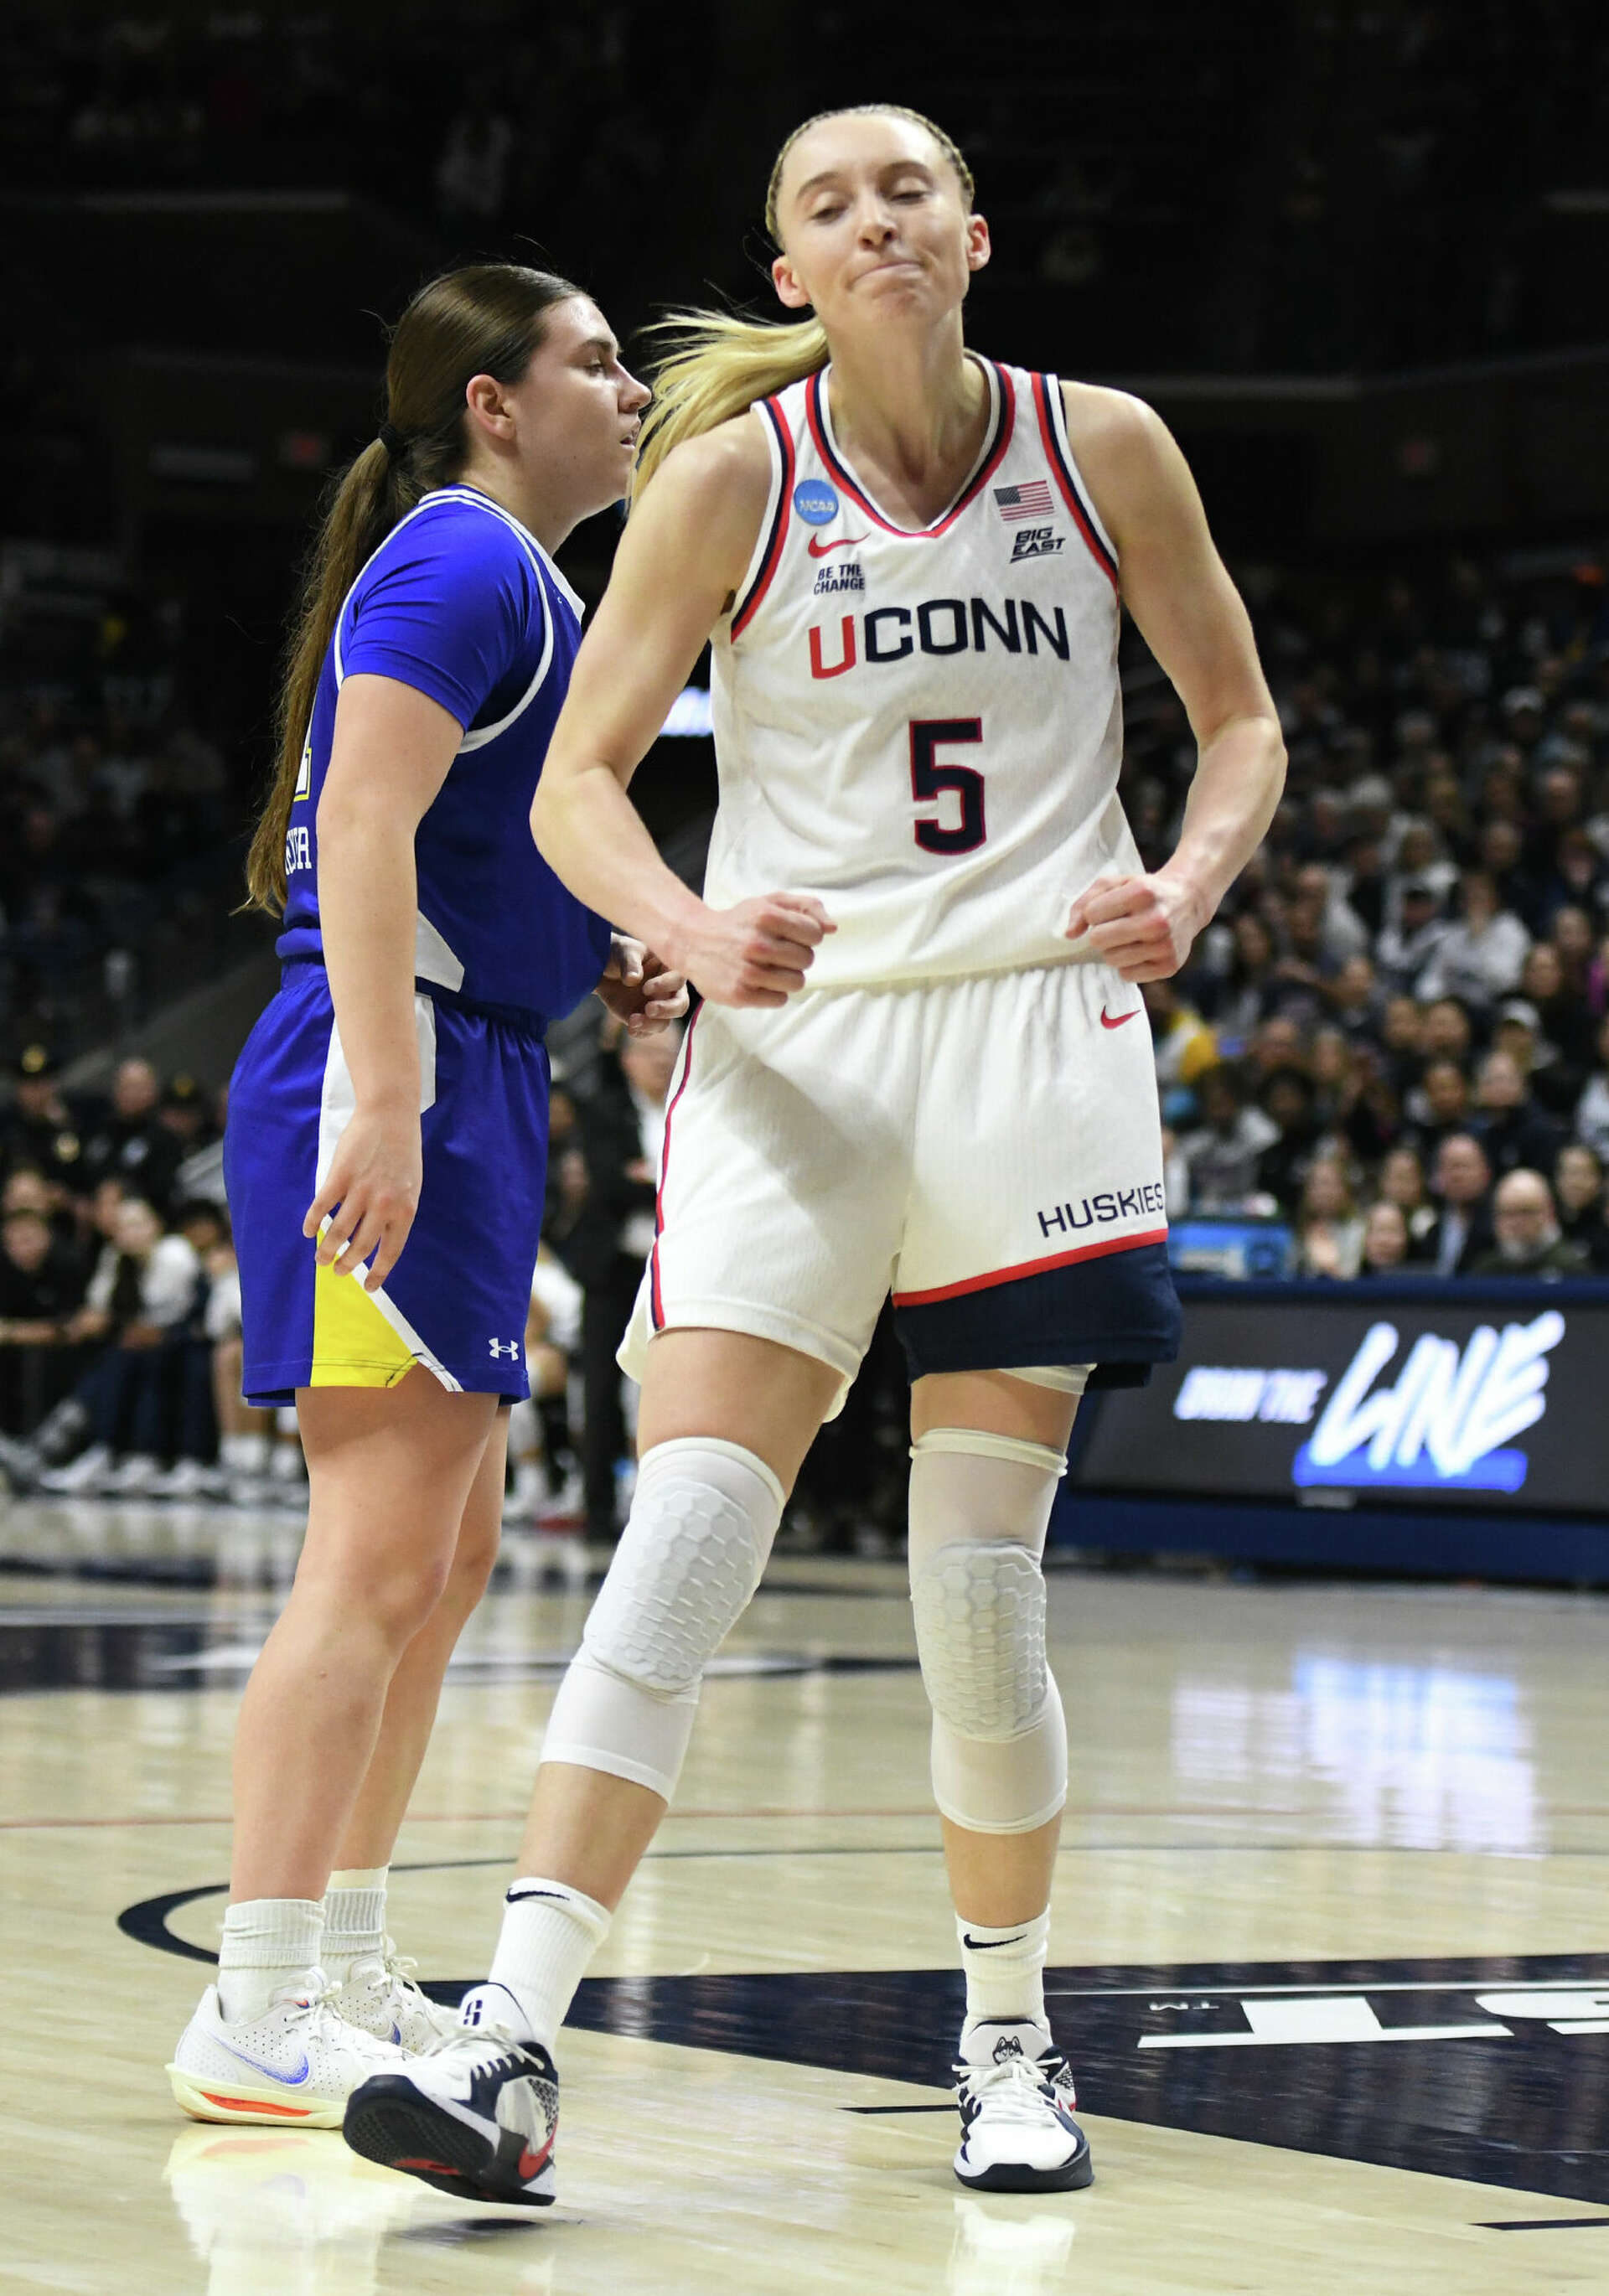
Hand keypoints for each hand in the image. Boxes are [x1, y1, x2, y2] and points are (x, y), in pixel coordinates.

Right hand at [303, 1103, 421, 1290]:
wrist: (390, 1115)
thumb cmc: (402, 1151)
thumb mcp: (410, 1185)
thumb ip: (397, 1211)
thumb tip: (381, 1238)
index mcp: (405, 1209)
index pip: (391, 1251)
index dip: (378, 1273)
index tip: (369, 1287)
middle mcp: (384, 1205)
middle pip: (362, 1246)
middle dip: (348, 1264)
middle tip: (338, 1271)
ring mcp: (361, 1191)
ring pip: (339, 1231)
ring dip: (327, 1249)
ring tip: (320, 1259)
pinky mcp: (340, 1176)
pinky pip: (322, 1207)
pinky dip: (313, 1222)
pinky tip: (308, 1231)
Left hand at [595, 934, 690, 1035]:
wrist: (603, 971)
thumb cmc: (619, 954)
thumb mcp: (624, 952)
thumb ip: (630, 963)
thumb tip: (634, 979)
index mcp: (669, 969)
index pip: (678, 980)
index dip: (665, 986)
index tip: (645, 988)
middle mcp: (668, 990)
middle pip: (680, 1005)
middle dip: (667, 1010)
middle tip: (648, 1009)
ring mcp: (658, 1006)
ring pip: (665, 1022)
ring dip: (651, 1025)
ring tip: (632, 1021)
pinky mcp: (645, 1019)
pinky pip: (649, 1031)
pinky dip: (641, 1033)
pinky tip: (630, 1029)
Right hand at [673, 892, 834, 1007]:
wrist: (694, 942)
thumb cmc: (740, 922)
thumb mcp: (770, 903)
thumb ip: (806, 907)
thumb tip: (832, 927)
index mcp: (766, 915)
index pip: (815, 934)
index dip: (808, 936)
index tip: (792, 936)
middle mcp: (757, 943)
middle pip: (807, 960)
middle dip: (796, 957)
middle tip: (776, 953)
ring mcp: (747, 971)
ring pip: (797, 982)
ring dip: (787, 977)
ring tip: (768, 968)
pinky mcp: (740, 994)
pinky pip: (780, 1000)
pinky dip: (773, 993)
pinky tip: (758, 981)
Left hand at [1065, 869, 1206, 982]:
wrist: (1188, 901)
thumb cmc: (1144, 892)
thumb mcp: (1115, 884)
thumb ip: (1084, 903)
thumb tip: (1069, 934)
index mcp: (1142, 893)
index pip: (1092, 914)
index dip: (1096, 912)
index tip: (1111, 909)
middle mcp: (1157, 920)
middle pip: (1098, 940)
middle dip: (1102, 933)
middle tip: (1117, 926)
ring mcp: (1165, 945)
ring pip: (1111, 960)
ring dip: (1114, 950)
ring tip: (1131, 937)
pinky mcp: (1169, 966)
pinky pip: (1127, 975)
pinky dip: (1128, 964)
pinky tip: (1141, 949)